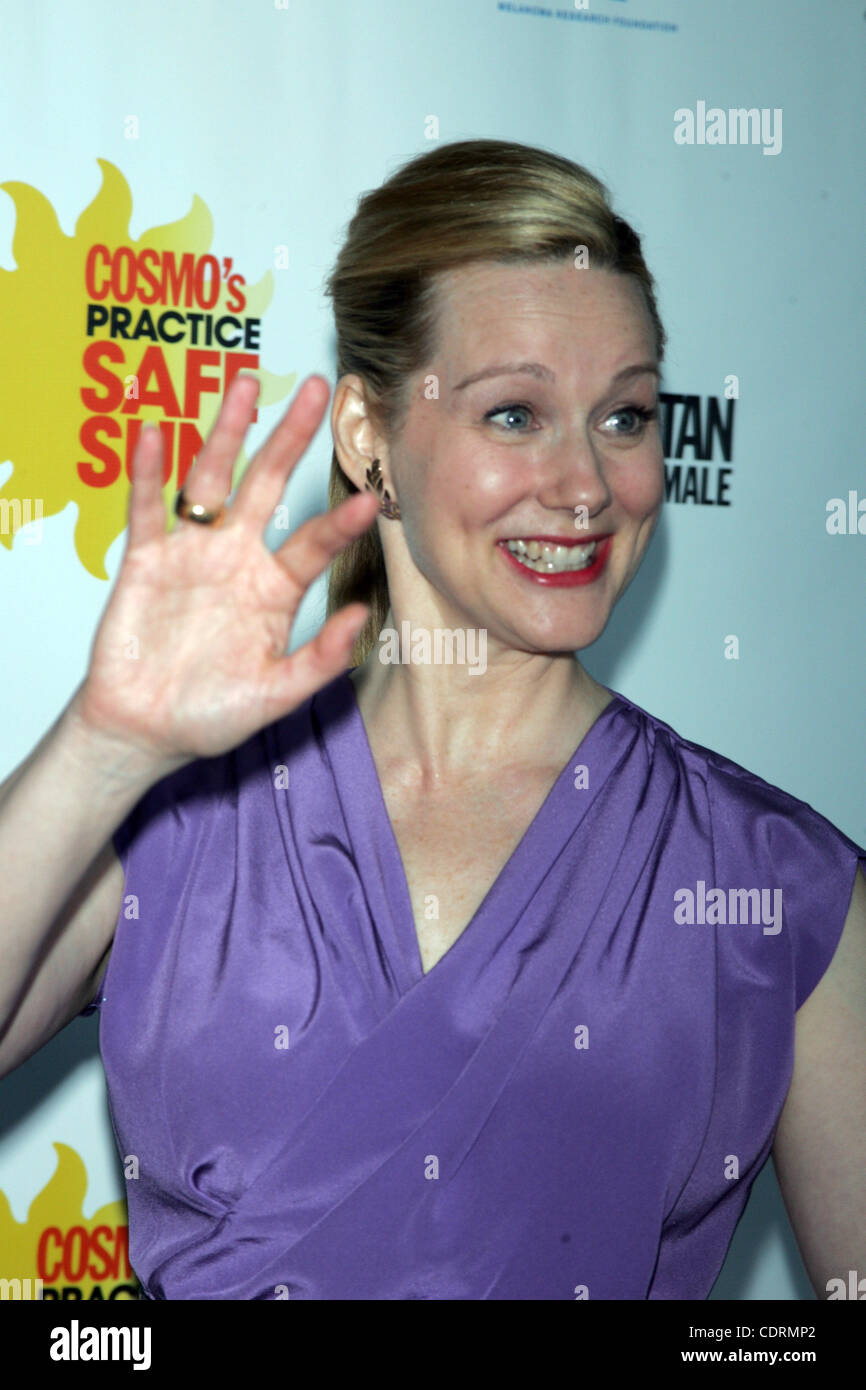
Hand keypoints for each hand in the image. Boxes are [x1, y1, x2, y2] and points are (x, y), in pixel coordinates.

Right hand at [73, 374, 380, 773]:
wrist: (145, 731)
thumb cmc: (213, 715)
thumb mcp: (276, 696)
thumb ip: (319, 660)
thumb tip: (365, 618)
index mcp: (275, 589)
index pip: (312, 543)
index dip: (339, 522)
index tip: (370, 497)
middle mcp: (237, 559)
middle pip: (266, 484)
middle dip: (289, 437)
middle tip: (316, 389)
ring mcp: (191, 553)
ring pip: (210, 480)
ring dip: (225, 432)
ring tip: (244, 384)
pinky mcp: (146, 560)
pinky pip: (147, 508)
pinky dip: (147, 472)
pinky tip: (152, 433)